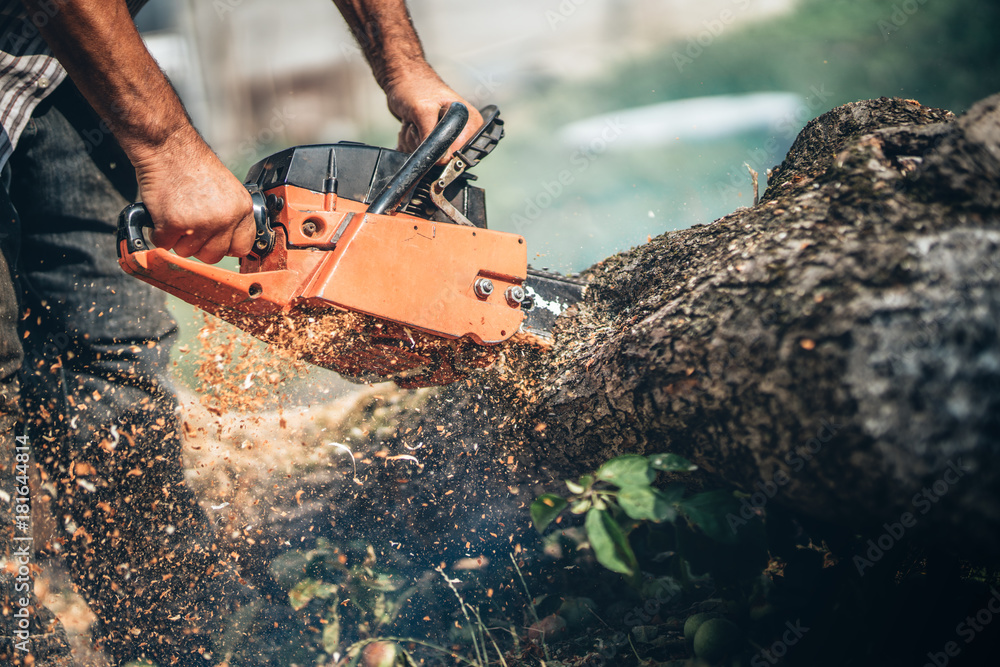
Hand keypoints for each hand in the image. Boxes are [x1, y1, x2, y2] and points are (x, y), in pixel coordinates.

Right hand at [132, 128, 256, 263]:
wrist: (168, 147)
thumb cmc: (192, 165)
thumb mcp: (226, 189)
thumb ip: (230, 215)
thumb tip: (227, 241)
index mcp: (242, 208)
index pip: (242, 247)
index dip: (225, 246)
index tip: (214, 242)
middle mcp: (226, 218)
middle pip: (213, 256)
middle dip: (198, 246)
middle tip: (189, 227)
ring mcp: (201, 223)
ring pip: (187, 252)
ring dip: (177, 239)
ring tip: (175, 214)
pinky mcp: (174, 224)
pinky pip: (164, 244)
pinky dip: (159, 233)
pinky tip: (162, 214)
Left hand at [385, 68, 484, 160]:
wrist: (401, 80)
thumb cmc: (414, 87)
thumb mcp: (422, 111)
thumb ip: (432, 136)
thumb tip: (441, 160)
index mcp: (470, 123)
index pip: (458, 153)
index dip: (439, 151)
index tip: (425, 134)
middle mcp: (463, 131)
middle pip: (442, 158)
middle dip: (423, 144)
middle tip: (417, 123)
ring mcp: (449, 136)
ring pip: (428, 158)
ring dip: (413, 142)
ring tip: (413, 122)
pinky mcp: (436, 139)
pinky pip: (422, 154)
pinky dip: (410, 143)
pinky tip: (411, 127)